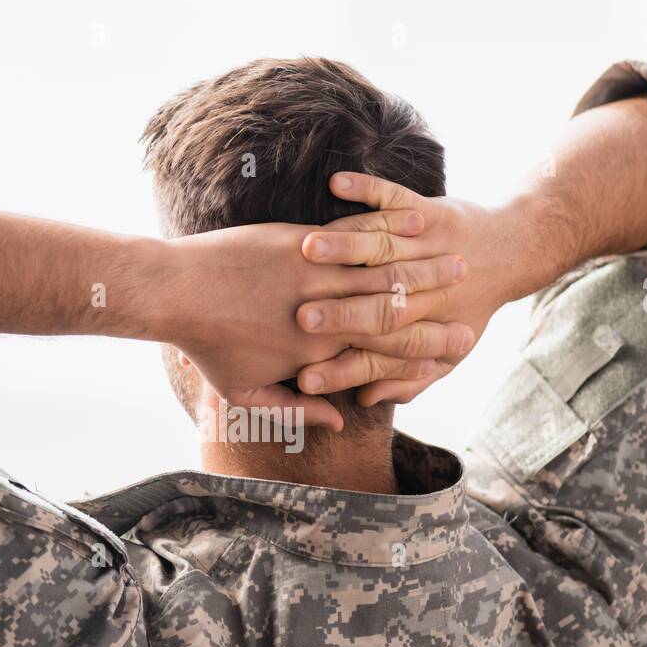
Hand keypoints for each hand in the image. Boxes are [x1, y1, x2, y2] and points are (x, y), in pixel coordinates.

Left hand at [152, 213, 472, 429]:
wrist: (174, 292)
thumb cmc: (207, 347)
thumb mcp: (246, 393)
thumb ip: (297, 411)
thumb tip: (341, 420)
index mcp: (317, 354)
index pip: (386, 352)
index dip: (429, 347)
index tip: (463, 342)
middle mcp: (323, 314)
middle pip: (393, 306)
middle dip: (438, 296)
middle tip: (472, 287)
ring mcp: (312, 275)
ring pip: (378, 270)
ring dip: (421, 262)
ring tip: (455, 254)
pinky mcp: (298, 242)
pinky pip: (348, 237)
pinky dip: (382, 234)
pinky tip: (414, 226)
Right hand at [294, 172, 532, 405]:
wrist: (514, 251)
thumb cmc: (471, 307)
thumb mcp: (450, 357)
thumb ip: (407, 381)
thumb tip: (366, 399)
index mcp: (425, 329)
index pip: (377, 356)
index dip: (341, 370)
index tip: (307, 380)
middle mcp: (425, 289)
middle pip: (376, 305)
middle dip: (339, 313)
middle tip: (301, 319)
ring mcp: (425, 246)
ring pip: (380, 247)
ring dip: (345, 247)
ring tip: (308, 251)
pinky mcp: (425, 210)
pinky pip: (392, 196)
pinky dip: (367, 189)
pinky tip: (337, 183)